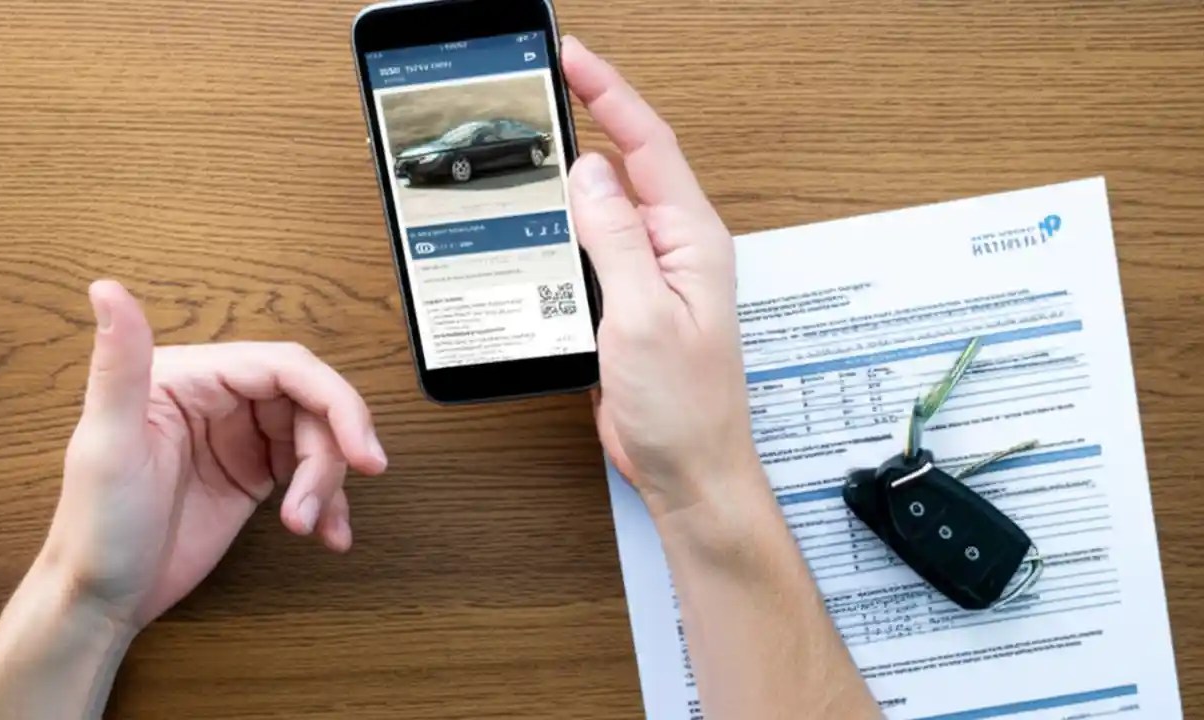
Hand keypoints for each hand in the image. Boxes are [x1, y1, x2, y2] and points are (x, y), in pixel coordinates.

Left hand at [39, 280, 387, 630]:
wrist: (98, 600)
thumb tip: (107, 290)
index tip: (361, 451)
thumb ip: (118, 365)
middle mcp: (217, 398)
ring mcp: (236, 437)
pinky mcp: (250, 475)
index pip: (284, 368)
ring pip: (316, 438)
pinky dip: (328, 500)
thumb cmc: (95, 528)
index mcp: (188, 377)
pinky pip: (309, 472)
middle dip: (335, 449)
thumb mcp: (108, 446)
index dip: (334, 402)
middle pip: (309, 403)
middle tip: (337, 495)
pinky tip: (329, 533)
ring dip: (329, 482)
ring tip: (310, 526)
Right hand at [563, 38, 763, 519]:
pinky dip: (564, 227)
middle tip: (543, 87)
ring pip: (605, 206)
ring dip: (571, 177)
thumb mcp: (644, 317)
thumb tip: (590, 172)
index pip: (648, 143)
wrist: (687, 469)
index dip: (609, 93)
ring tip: (532, 145)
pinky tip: (539, 222)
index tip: (572, 58)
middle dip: (587, 118)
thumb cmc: (684, 408)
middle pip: (628, 163)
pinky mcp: (629, 302)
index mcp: (692, 240)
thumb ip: (618, 239)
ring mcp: (652, 274)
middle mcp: (675, 248)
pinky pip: (594, 248)